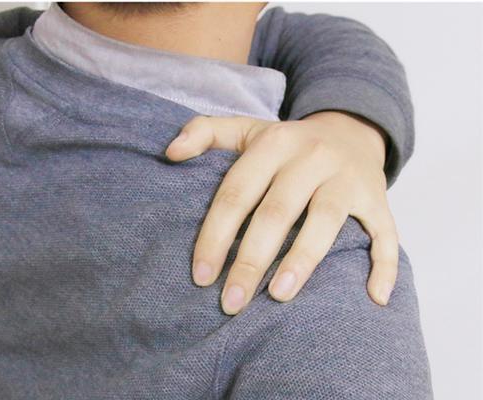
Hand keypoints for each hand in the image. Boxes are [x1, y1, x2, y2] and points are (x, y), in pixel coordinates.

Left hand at [166, 111, 397, 314]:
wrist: (349, 130)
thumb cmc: (287, 144)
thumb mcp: (246, 130)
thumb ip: (205, 133)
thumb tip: (169, 153)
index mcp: (274, 143)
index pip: (236, 193)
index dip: (215, 235)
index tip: (201, 276)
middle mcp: (312, 157)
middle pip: (276, 212)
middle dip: (250, 260)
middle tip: (231, 302)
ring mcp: (347, 178)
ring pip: (325, 220)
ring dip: (302, 260)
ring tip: (278, 296)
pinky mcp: (377, 198)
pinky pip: (386, 232)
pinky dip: (384, 265)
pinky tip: (375, 298)